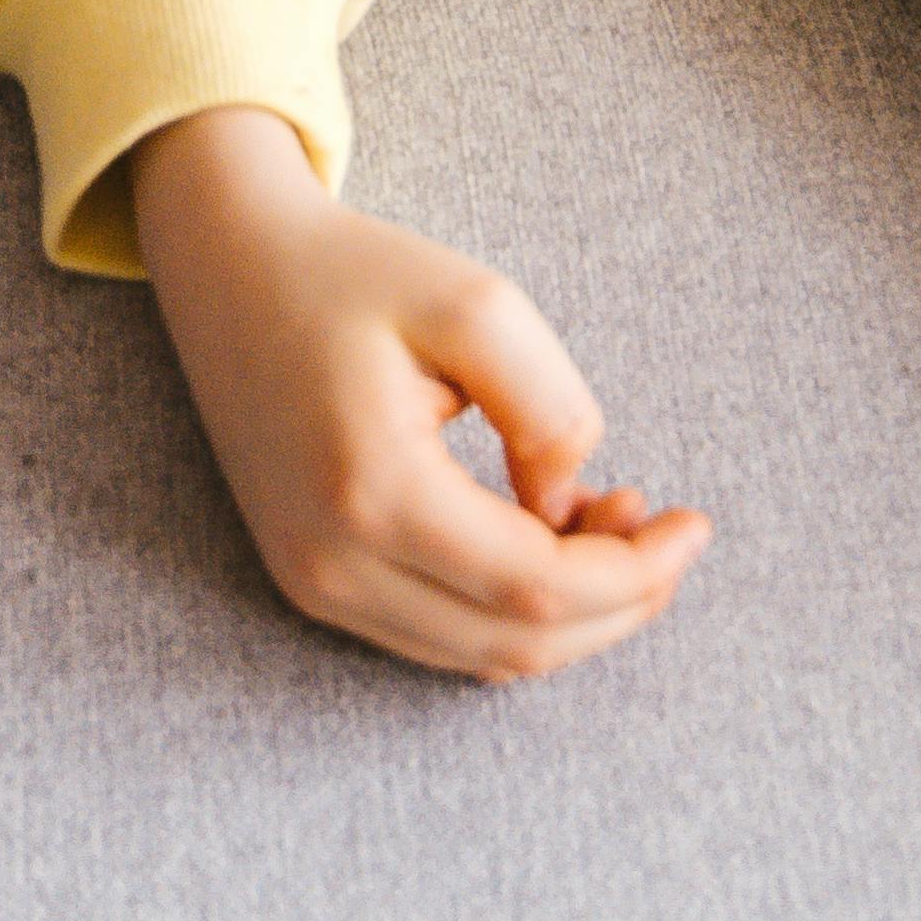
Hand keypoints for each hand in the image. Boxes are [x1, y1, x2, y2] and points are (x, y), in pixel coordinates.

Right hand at [131, 104, 707, 684]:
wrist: (227, 266)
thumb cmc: (351, 273)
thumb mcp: (473, 302)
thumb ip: (549, 409)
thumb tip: (571, 505)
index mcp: (370, 491)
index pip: (536, 588)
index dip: (635, 573)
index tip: (693, 525)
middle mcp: (331, 562)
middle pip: (515, 642)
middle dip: (617, 601)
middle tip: (663, 528)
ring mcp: (312, 582)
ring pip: (478, 653)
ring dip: (568, 613)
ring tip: (609, 518)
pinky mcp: (310, 579)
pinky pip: (436, 634)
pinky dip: (508, 609)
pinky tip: (544, 535)